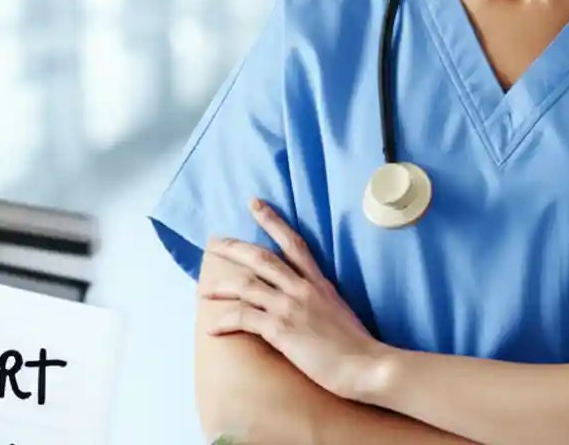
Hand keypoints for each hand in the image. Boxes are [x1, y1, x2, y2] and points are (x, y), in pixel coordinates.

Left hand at [197, 198, 391, 400]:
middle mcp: (303, 288)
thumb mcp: (339, 311)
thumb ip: (320, 300)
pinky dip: (224, 319)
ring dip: (221, 286)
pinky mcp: (281, 328)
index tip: (255, 204)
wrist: (365, 364)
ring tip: (203, 289)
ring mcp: (290, 306)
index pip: (294, 243)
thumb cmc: (356, 346)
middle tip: (213, 242)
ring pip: (247, 285)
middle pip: (261, 258)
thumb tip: (306, 302)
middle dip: (234, 248)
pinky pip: (243, 317)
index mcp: (319, 283)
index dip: (272, 221)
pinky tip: (212, 327)